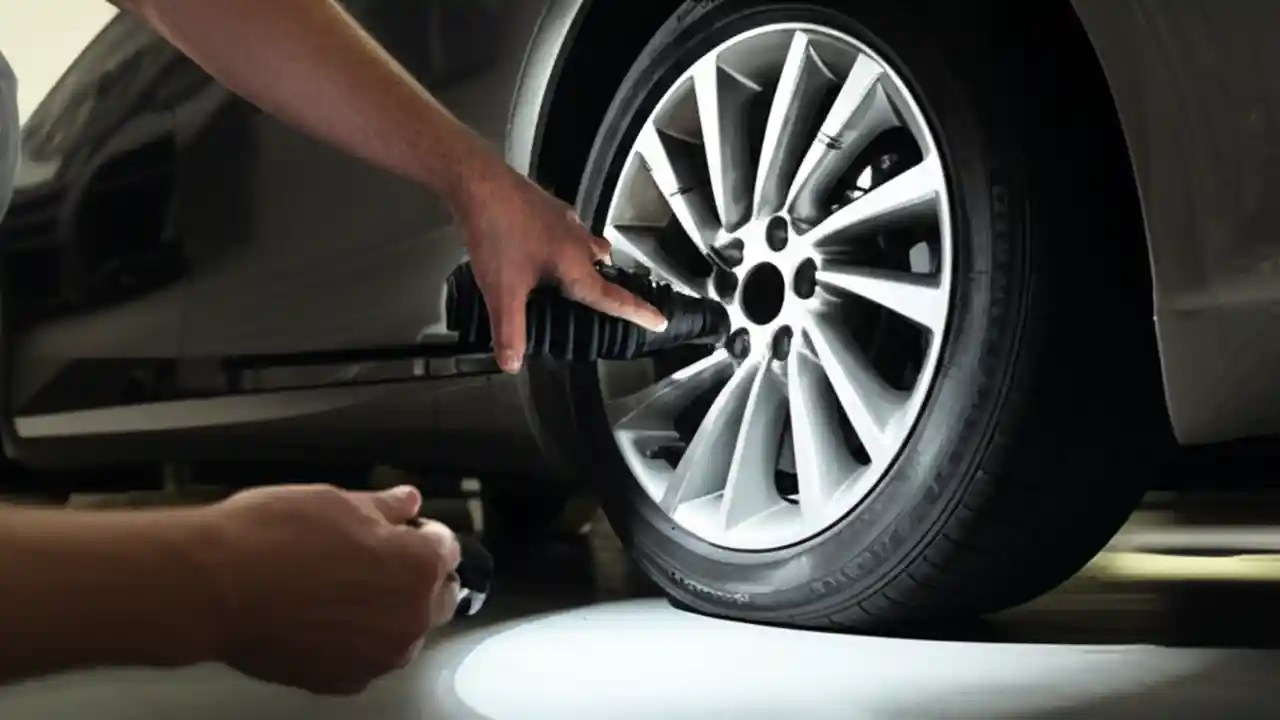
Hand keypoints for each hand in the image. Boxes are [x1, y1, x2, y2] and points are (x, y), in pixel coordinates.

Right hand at [198, 484, 459, 694]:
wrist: (212, 588)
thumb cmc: (271, 538)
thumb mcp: (337, 502)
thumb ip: (384, 508)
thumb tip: (407, 502)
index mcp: (418, 568)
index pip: (447, 550)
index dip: (425, 535)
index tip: (406, 530)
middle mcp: (408, 619)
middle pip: (436, 597)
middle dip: (417, 577)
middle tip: (377, 559)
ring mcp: (377, 656)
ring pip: (403, 632)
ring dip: (388, 611)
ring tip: (342, 588)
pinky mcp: (343, 680)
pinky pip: (367, 657)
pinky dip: (356, 640)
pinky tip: (324, 617)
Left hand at [454, 167, 668, 372]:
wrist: (478, 183)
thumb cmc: (495, 234)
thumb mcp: (501, 290)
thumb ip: (509, 330)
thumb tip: (512, 364)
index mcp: (574, 264)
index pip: (613, 297)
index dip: (637, 312)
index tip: (659, 320)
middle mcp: (577, 240)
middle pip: (602, 266)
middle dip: (604, 284)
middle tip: (597, 301)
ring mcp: (563, 220)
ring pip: (587, 245)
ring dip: (584, 261)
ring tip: (563, 279)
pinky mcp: (546, 207)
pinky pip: (566, 230)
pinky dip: (561, 244)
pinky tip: (537, 250)